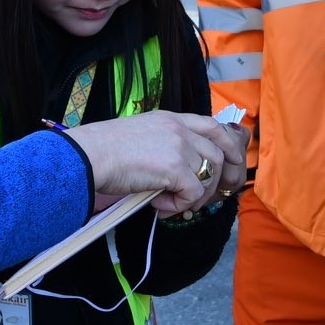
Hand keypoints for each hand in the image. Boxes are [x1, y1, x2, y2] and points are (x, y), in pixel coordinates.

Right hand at [69, 111, 247, 216]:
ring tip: (167, 203)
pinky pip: (193, 194)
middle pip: (218, 154)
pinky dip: (179, 205)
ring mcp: (180, 147)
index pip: (213, 125)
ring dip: (192, 196)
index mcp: (171, 119)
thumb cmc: (105, 150)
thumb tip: (177, 176)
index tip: (234, 161)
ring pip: (208, 177)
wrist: (91, 156)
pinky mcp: (175, 168)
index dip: (228, 144)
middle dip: (216, 180)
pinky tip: (158, 205)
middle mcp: (180, 129)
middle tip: (197, 199)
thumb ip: (164, 146)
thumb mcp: (141, 136)